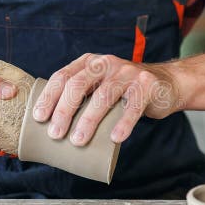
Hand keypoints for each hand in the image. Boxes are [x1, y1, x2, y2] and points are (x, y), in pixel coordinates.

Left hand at [32, 54, 181, 145]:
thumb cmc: (124, 92)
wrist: (166, 84)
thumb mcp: (100, 86)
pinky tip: (115, 138)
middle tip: (55, 134)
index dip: (48, 97)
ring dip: (88, 121)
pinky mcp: (147, 84)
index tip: (38, 118)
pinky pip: (133, 106)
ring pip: (103, 96)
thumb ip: (81, 97)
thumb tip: (49, 128)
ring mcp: (127, 72)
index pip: (63, 76)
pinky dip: (123, 123)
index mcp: (89, 63)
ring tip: (78, 141)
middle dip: (63, 111)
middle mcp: (106, 63)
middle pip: (78, 85)